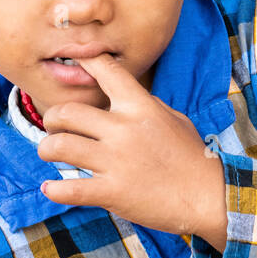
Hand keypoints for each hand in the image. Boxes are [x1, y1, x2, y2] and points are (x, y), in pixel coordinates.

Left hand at [36, 53, 227, 248]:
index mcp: (140, 107)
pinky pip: (69, 189)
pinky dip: (54, 190)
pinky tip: (51, 189)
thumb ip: (145, 106)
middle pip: (67, 112)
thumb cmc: (194, 157)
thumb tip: (123, 97)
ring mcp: (116, 161)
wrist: (210, 196)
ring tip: (50, 153)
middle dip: (51, 118)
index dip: (85, 61)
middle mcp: (124, 129)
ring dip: (47, 149)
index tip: (74, 62)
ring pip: (58, 146)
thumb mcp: (174, 120)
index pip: (106, 71)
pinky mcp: (112, 192)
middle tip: (53, 126)